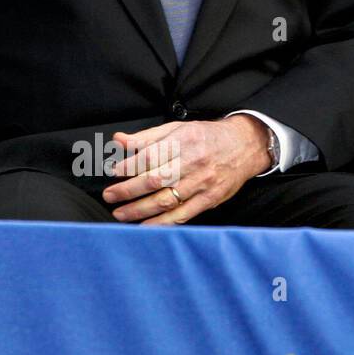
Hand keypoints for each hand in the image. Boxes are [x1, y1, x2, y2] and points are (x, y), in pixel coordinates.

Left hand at [101, 114, 272, 224]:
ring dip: (140, 210)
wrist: (244, 146)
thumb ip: (146, 137)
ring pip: (166, 200)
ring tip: (120, 214)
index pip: (150, 156)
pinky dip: (162, 223)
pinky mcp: (209, 199)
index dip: (129, 166)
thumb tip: (118, 140)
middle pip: (155, 180)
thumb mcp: (177, 129)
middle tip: (109, 196)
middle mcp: (192, 163)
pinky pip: (183, 214)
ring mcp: (202, 184)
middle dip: (128, 191)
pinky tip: (145, 226)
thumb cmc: (205, 137)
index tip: (113, 172)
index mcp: (182, 142)